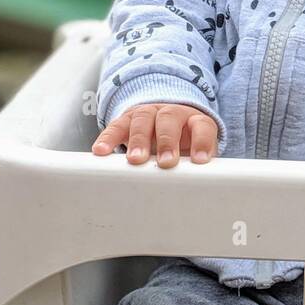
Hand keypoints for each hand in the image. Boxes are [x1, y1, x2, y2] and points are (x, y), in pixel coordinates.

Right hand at [91, 103, 219, 167]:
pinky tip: (102, 151)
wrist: (164, 125)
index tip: (199, 161)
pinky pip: (116, 126)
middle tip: (165, 163)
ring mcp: (147, 114)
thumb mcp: (194, 153)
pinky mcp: (125, 119)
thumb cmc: (184, 146)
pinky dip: (108, 138)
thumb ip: (196, 168)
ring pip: (143, 120)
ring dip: (138, 140)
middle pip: (169, 120)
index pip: (202, 126)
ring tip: (134, 160)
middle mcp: (170, 113)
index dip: (202, 142)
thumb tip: (200, 192)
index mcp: (193, 121)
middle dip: (167, 141)